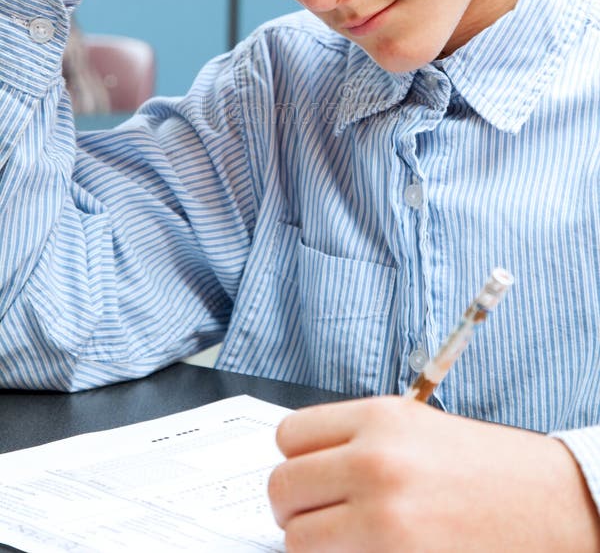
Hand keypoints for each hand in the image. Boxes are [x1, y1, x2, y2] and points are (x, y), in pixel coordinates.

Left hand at [268, 396, 599, 551]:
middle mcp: (375, 461)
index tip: (308, 474)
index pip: (289, 435)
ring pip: (296, 539)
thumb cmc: (491, 469)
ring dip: (313, 543)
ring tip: (346, 540)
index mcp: (380, 418)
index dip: (296, 459)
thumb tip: (305, 465)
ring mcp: (383, 517)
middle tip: (320, 514)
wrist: (552, 507)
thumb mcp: (418, 428)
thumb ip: (358, 439)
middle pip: (282, 487)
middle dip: (296, 506)